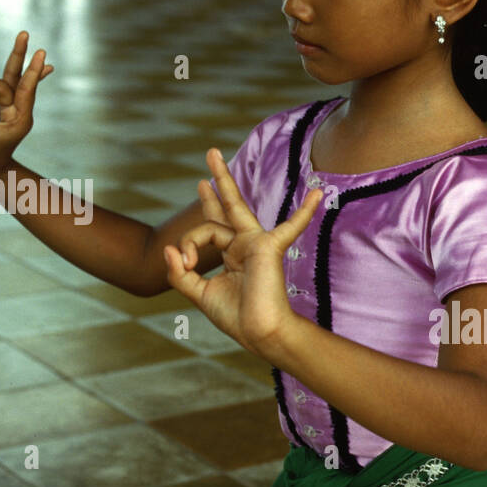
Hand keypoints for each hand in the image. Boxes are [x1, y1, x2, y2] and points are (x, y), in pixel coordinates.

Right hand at [0, 31, 53, 179]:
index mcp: (19, 119)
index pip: (25, 91)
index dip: (32, 74)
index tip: (43, 59)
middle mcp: (18, 110)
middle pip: (18, 78)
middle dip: (22, 56)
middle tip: (26, 34)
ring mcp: (10, 105)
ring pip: (8, 77)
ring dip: (16, 57)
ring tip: (24, 35)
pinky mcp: (0, 103)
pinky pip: (5, 82)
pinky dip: (19, 72)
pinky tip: (39, 65)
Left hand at [164, 147, 322, 356]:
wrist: (259, 333)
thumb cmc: (236, 318)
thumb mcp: (198, 293)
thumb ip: (180, 273)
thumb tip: (168, 248)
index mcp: (232, 256)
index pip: (209, 231)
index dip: (189, 239)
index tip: (182, 259)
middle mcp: (245, 246)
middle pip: (227, 207)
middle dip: (218, 181)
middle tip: (211, 152)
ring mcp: (258, 244)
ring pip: (228, 213)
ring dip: (215, 194)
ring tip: (207, 172)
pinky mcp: (269, 247)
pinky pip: (291, 226)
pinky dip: (305, 212)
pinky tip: (319, 195)